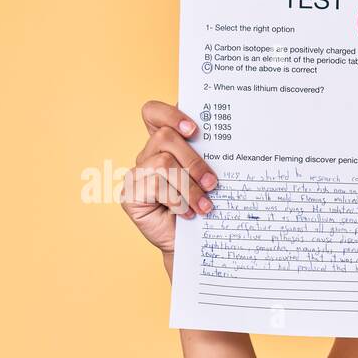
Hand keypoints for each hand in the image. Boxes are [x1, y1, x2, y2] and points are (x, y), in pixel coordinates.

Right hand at [118, 101, 218, 254]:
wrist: (191, 244)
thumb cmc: (200, 208)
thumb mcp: (205, 180)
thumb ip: (206, 158)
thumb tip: (226, 141)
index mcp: (164, 145)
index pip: (153, 113)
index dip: (169, 113)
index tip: (194, 129)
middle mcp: (147, 155)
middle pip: (164, 137)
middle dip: (194, 161)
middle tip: (212, 184)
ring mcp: (136, 174)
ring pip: (163, 163)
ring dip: (189, 187)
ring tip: (205, 206)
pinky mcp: (131, 195)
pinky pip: (155, 185)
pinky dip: (177, 200)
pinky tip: (187, 214)